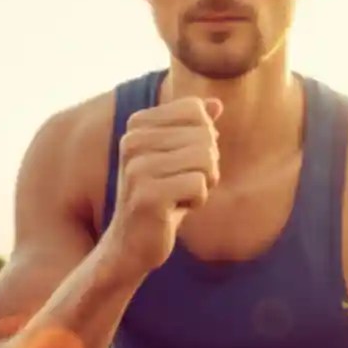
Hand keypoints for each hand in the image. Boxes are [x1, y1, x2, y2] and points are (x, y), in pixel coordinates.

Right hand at [104, 96, 222, 275]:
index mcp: (136, 125)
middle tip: (182, 184)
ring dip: (204, 183)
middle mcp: (132, 141)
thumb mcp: (178, 157)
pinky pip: (199, 185)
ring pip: (206, 159)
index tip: (183, 161)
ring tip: (179, 196)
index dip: (203, 137)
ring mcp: (137, 168)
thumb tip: (217, 102)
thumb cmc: (160, 196)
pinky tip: (175, 210)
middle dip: (206, 164)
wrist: (131, 244)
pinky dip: (198, 200)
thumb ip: (195, 127)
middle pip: (205, 135)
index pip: (195, 110)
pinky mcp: (148, 195)